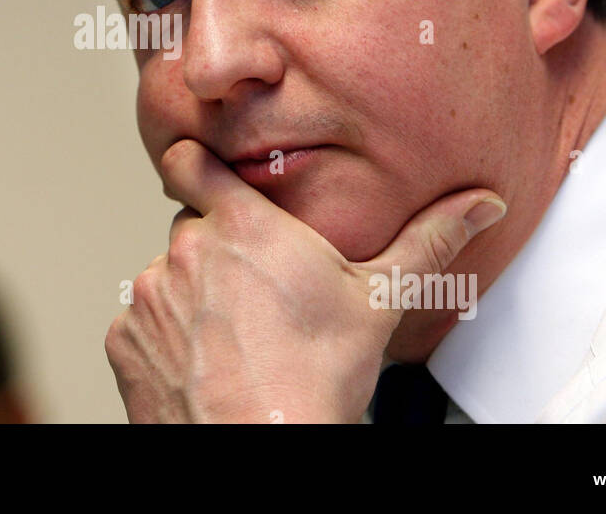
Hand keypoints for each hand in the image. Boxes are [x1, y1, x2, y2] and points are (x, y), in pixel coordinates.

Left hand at [105, 138, 505, 422]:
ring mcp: (150, 293)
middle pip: (192, 228)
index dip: (196, 165)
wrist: (259, 446)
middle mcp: (185, 248)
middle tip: (257, 291)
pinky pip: (142, 321)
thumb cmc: (314, 378)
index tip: (206, 174)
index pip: (189, 160)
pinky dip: (167, 335)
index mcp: (242, 224)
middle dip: (218, 249)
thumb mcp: (380, 301)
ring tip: (236, 335)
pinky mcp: (125, 337)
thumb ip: (428, 241)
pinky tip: (206, 359)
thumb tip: (480, 204)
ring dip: (191, 294)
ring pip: (168, 276)